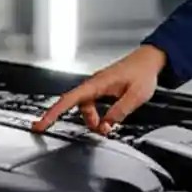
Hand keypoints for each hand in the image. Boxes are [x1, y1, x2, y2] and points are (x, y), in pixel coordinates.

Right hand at [30, 45, 165, 134]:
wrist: (150, 60)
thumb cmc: (143, 72)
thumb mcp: (136, 96)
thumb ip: (119, 111)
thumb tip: (106, 125)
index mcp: (98, 83)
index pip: (70, 99)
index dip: (53, 113)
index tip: (41, 124)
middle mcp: (94, 83)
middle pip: (79, 106)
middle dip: (87, 121)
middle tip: (101, 131)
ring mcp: (97, 86)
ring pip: (86, 107)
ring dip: (94, 119)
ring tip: (108, 125)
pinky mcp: (102, 88)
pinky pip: (93, 104)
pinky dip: (98, 114)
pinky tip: (107, 118)